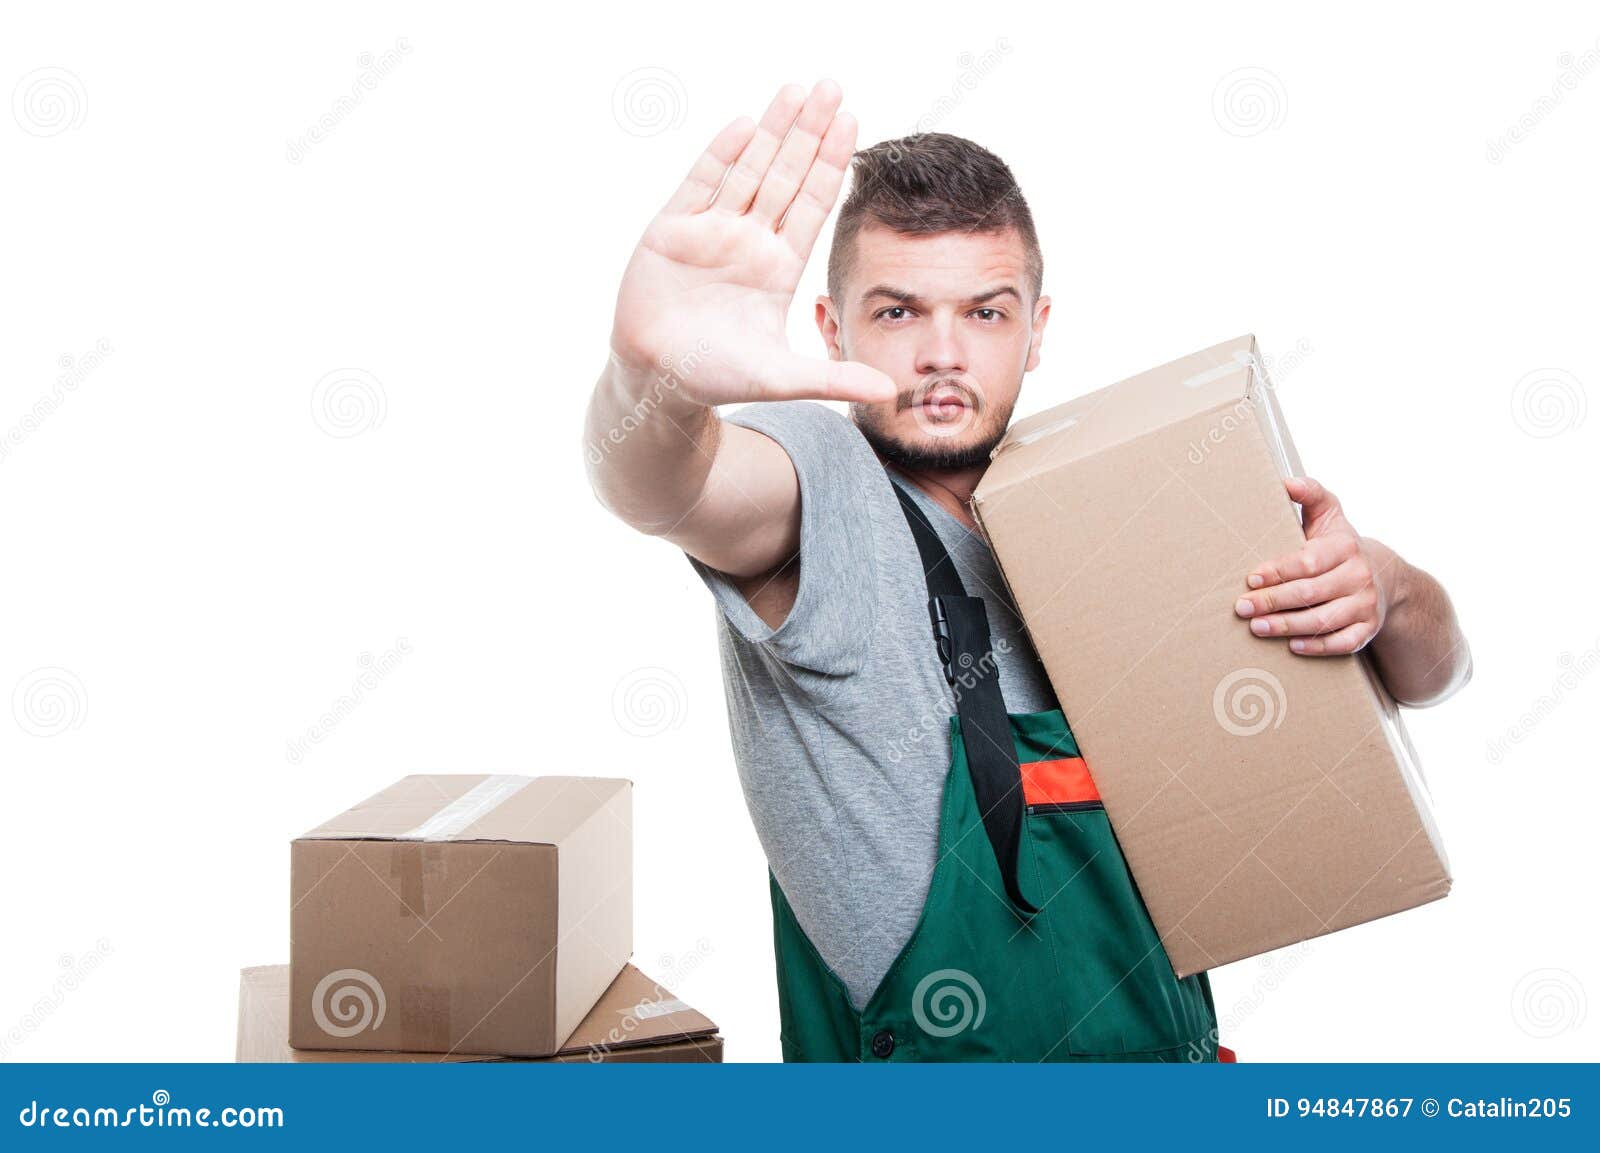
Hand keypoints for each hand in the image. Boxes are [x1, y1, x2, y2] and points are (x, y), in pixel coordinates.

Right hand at [608, 80, 894, 406]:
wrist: (655, 380)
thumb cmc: (717, 377)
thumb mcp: (781, 378)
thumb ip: (832, 378)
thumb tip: (887, 391)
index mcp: (778, 267)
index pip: (812, 204)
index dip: (831, 163)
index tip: (852, 123)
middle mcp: (749, 241)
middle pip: (785, 175)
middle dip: (808, 131)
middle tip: (831, 86)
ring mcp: (710, 231)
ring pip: (747, 170)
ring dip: (771, 130)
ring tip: (796, 89)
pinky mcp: (671, 230)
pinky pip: (701, 184)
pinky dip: (721, 155)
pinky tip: (744, 126)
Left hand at [1233, 476, 1389, 654]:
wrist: (1384, 576)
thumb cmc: (1340, 544)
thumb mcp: (1329, 514)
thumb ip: (1310, 494)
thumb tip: (1284, 482)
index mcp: (1345, 547)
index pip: (1308, 561)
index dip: (1278, 571)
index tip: (1251, 578)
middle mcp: (1359, 576)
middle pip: (1311, 593)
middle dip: (1273, 601)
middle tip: (1241, 607)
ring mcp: (1365, 604)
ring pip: (1323, 620)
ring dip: (1287, 626)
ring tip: (1256, 627)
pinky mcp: (1368, 629)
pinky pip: (1343, 643)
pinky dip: (1318, 647)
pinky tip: (1292, 646)